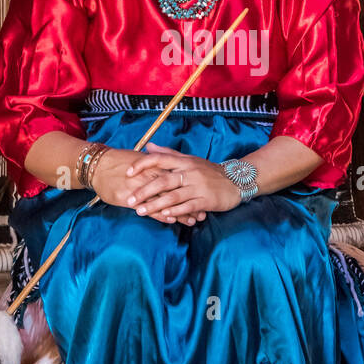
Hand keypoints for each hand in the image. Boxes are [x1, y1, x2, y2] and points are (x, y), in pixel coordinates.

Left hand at [123, 142, 241, 223]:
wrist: (236, 181)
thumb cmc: (209, 171)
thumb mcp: (190, 159)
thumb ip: (168, 154)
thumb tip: (149, 147)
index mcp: (185, 161)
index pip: (160, 159)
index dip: (142, 164)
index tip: (128, 172)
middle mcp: (190, 172)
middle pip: (163, 181)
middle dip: (145, 191)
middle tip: (130, 199)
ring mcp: (198, 187)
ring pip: (173, 196)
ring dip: (155, 205)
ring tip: (140, 212)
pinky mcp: (206, 200)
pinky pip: (188, 207)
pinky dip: (175, 212)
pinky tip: (164, 217)